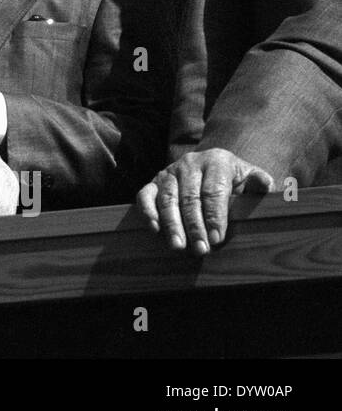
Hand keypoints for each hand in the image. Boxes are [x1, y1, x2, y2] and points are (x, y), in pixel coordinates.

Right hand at [136, 149, 272, 255]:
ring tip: (178, 246)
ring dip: (172, 224)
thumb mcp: (250, 179)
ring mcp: (169, 172)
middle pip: (190, 197)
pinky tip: (155, 229)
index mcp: (216, 161)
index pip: (214, 191)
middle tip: (200, 249)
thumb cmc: (235, 181)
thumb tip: (265, 184)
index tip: (217, 238)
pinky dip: (148, 212)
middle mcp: (190, 163)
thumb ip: (259, 182)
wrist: (214, 169)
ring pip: (167, 198)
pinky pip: (145, 196)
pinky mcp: (154, 181)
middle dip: (194, 226)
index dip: (215, 216)